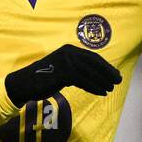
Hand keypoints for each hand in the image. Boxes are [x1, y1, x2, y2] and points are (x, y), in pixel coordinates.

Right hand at [4, 44, 121, 105]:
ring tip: (111, 88)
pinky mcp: (64, 73)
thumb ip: (75, 69)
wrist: (24, 84)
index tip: (114, 73)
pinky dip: (95, 87)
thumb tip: (93, 75)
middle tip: (118, 80)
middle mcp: (68, 53)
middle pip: (94, 63)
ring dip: (103, 81)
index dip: (105, 66)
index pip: (92, 57)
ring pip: (90, 73)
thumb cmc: (42, 78)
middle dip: (107, 72)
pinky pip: (84, 81)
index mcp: (68, 49)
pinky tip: (102, 92)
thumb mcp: (61, 69)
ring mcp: (66, 62)